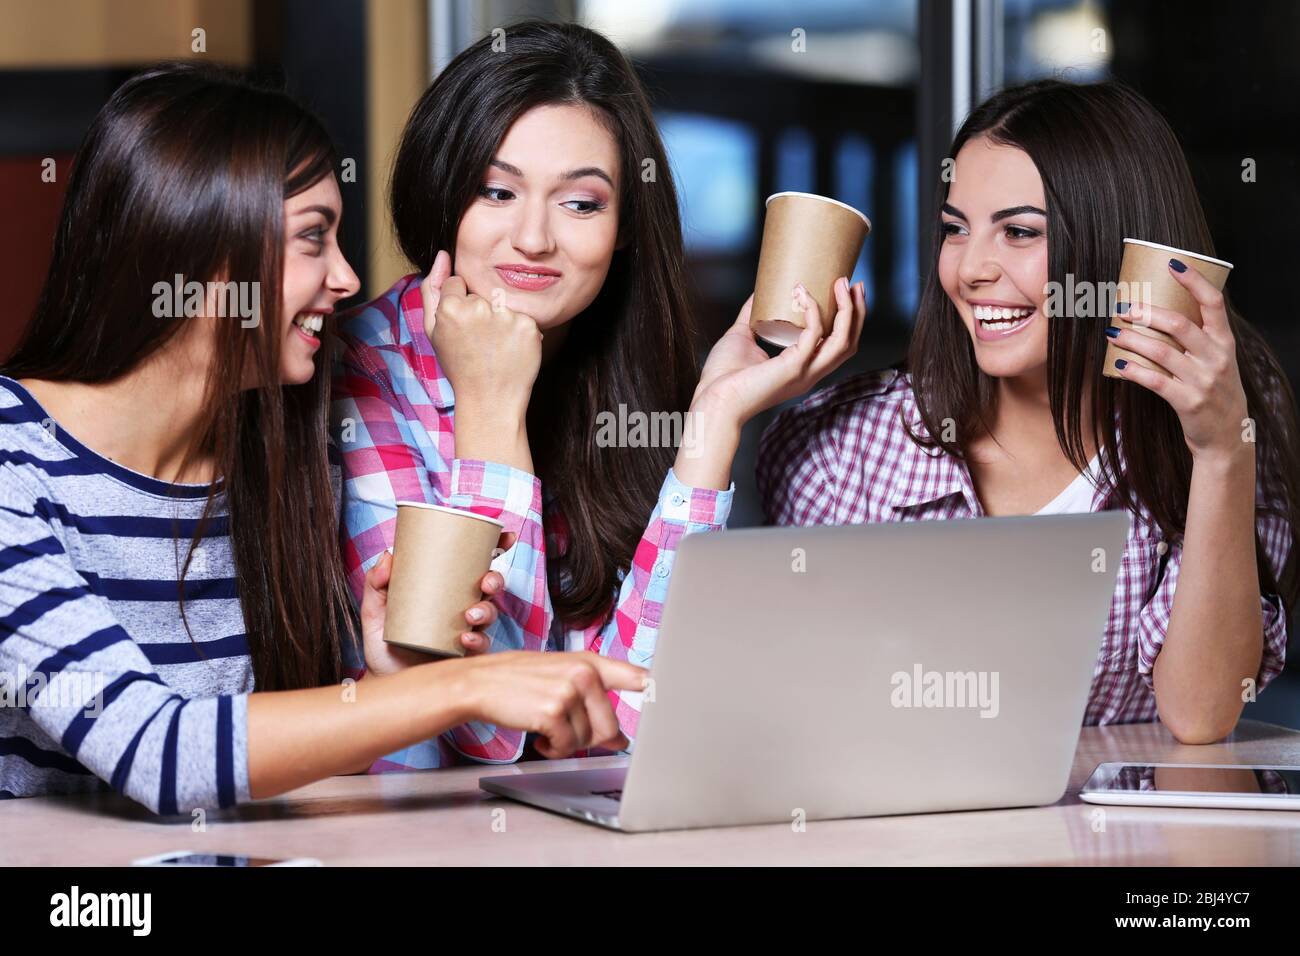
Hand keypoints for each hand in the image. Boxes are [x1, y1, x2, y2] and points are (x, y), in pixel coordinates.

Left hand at [359, 547, 508, 677]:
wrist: (383, 681)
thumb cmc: (384, 644)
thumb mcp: (374, 610)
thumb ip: (376, 583)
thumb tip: (388, 556)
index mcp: (446, 590)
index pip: (474, 565)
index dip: (495, 548)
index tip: (506, 536)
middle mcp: (461, 608)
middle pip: (490, 587)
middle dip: (495, 580)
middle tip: (486, 583)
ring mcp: (466, 631)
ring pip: (490, 614)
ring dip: (486, 611)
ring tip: (470, 615)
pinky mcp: (465, 655)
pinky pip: (481, 645)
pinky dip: (476, 640)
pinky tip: (464, 640)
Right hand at [419, 251, 541, 415]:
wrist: (490, 399)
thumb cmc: (460, 366)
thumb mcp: (434, 331)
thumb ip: (431, 290)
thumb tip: (442, 255)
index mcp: (451, 308)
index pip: (457, 284)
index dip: (459, 307)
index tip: (462, 329)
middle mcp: (479, 308)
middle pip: (481, 293)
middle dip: (481, 313)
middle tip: (479, 343)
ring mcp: (507, 316)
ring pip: (503, 304)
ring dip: (501, 320)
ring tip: (495, 347)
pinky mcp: (529, 326)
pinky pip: (523, 317)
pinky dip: (520, 331)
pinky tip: (511, 350)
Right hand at [453, 651, 647, 756]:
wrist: (480, 683)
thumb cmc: (520, 681)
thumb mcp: (561, 677)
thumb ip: (594, 701)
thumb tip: (621, 740)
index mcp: (590, 662)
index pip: (636, 675)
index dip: (657, 690)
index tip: (674, 698)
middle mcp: (584, 673)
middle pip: (611, 726)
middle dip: (591, 738)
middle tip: (567, 731)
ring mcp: (569, 691)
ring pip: (587, 739)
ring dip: (567, 742)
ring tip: (547, 727)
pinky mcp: (553, 711)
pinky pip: (566, 746)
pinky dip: (553, 749)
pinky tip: (540, 736)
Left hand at [692, 277, 866, 429]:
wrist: (712, 399)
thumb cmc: (723, 376)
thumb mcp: (742, 336)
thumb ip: (752, 315)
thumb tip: (758, 292)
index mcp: (802, 368)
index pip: (839, 345)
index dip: (849, 319)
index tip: (846, 292)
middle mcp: (810, 373)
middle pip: (849, 343)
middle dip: (856, 312)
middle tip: (853, 284)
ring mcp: (804, 372)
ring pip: (842, 341)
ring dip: (846, 310)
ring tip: (840, 284)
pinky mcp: (793, 368)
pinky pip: (814, 335)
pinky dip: (812, 312)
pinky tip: (802, 294)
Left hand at [1108, 259, 1249, 463]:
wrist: (1228, 436)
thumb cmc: (1214, 392)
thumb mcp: (1216, 361)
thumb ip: (1198, 340)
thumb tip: (1157, 313)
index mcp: (1224, 342)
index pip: (1214, 303)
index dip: (1194, 281)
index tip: (1172, 263)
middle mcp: (1217, 357)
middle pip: (1179, 324)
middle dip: (1146, 312)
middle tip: (1122, 307)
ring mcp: (1204, 380)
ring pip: (1162, 351)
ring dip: (1132, 339)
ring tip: (1111, 333)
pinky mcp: (1188, 401)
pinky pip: (1155, 381)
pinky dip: (1134, 371)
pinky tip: (1119, 364)